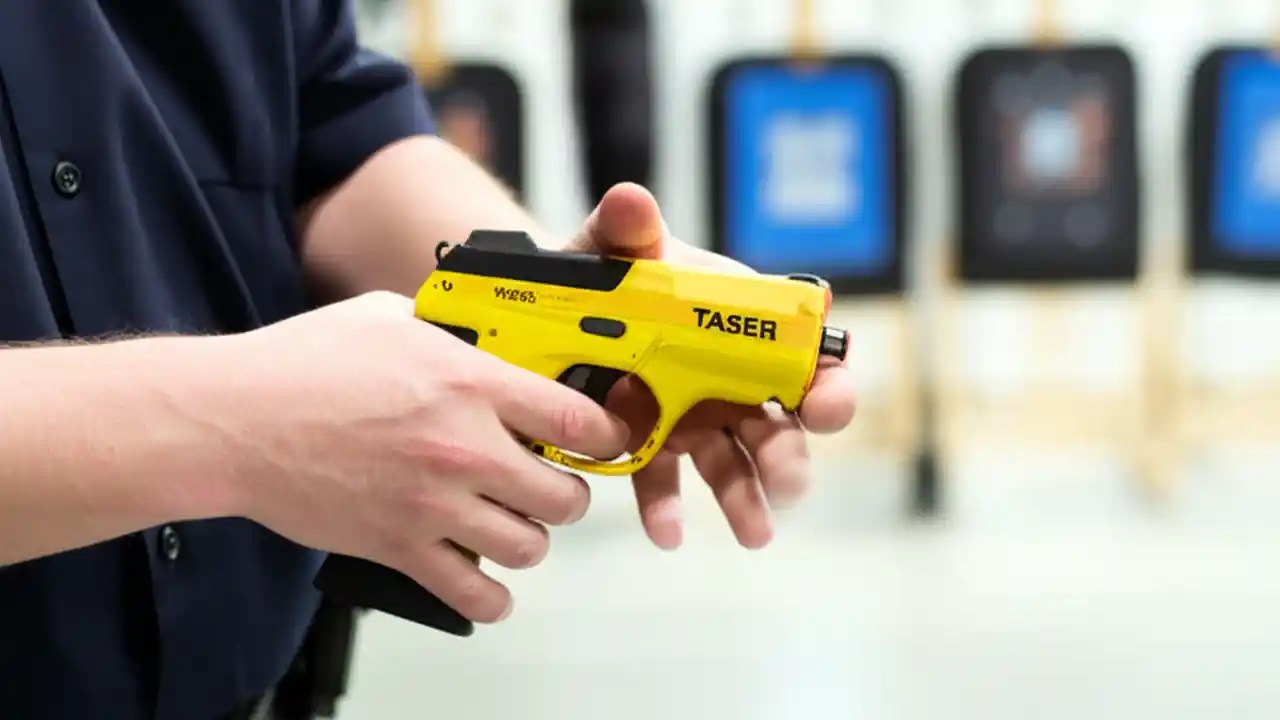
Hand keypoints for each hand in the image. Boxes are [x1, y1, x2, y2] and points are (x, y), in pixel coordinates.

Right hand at [216, 291, 628, 623]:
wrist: (232, 420)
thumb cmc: (302, 363)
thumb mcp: (389, 317)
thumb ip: (451, 331)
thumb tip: (485, 339)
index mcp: (469, 383)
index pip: (578, 419)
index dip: (607, 434)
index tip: (604, 439)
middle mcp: (462, 448)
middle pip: (567, 495)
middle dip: (569, 491)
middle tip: (551, 482)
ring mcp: (433, 505)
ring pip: (530, 547)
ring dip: (531, 538)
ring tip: (513, 521)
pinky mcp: (399, 547)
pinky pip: (473, 594)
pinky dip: (491, 596)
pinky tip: (487, 579)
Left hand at [563, 183, 857, 550]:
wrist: (555, 311)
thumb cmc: (608, 271)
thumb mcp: (615, 247)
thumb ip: (627, 228)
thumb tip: (632, 201)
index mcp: (741, 331)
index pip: (805, 357)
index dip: (829, 383)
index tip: (827, 402)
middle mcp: (730, 382)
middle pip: (778, 425)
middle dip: (791, 455)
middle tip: (788, 481)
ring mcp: (695, 421)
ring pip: (734, 467)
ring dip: (748, 500)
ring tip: (754, 532)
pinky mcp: (653, 449)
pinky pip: (666, 485)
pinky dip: (668, 510)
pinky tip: (667, 534)